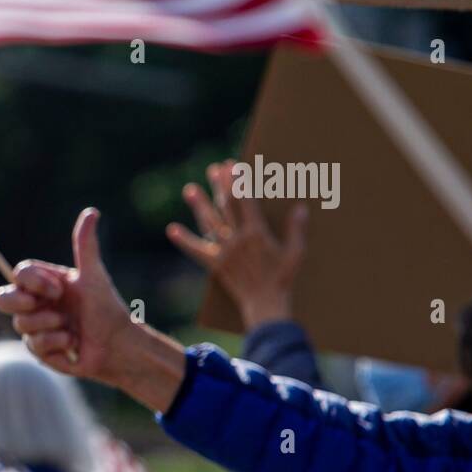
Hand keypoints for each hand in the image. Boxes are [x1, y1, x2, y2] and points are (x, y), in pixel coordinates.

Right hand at [0, 208, 186, 411]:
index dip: (33, 282)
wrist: (117, 345)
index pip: (19, 275)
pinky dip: (57, 342)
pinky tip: (73, 343)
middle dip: (19, 302)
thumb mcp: (93, 275)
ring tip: (71, 327)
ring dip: (50, 324)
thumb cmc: (106, 308)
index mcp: (44, 284)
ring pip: (21, 324)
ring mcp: (35, 327)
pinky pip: (34, 345)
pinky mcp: (39, 350)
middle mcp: (35, 304)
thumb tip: (91, 212)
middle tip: (41, 305)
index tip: (58, 290)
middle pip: (2, 298)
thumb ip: (85, 245)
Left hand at [166, 160, 308, 329]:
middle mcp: (237, 239)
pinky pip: (196, 250)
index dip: (238, 182)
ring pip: (209, 223)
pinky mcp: (215, 264)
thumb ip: (296, 230)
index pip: (246, 201)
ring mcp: (224, 251)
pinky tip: (171, 230)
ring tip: (190, 189)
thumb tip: (300, 208)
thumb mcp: (295, 253)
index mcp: (257, 233)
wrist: (265, 305)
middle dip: (220, 186)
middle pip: (225, 206)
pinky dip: (183, 240)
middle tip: (214, 168)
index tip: (234, 166)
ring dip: (199, 205)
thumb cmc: (283, 279)